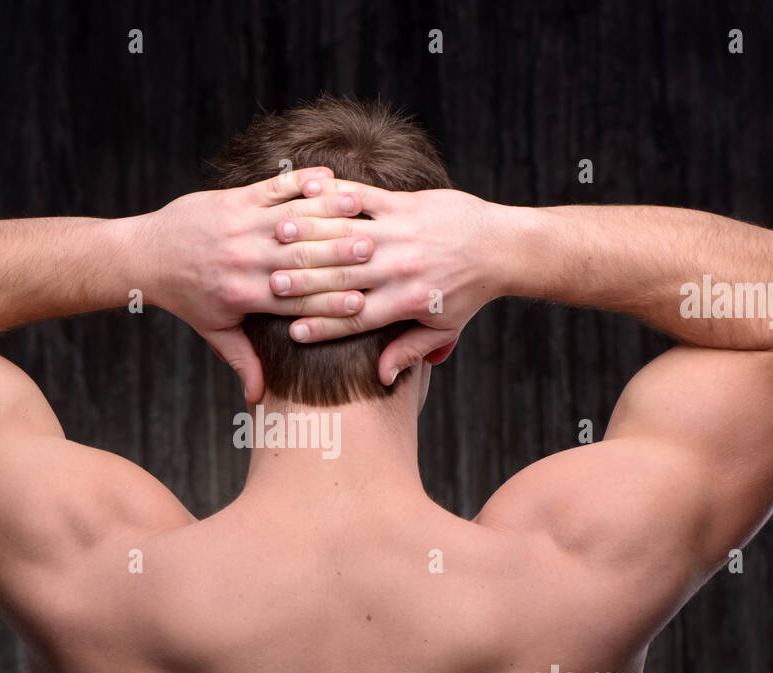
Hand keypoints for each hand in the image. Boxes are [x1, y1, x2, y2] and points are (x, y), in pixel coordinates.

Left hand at [139, 166, 376, 401]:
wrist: (148, 254)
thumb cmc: (185, 296)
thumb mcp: (214, 330)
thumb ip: (242, 360)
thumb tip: (260, 398)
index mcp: (243, 294)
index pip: (294, 301)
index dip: (328, 302)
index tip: (362, 302)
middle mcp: (243, 259)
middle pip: (299, 258)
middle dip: (337, 255)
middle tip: (374, 252)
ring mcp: (239, 226)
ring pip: (291, 219)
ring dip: (328, 214)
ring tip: (361, 212)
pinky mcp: (235, 199)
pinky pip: (274, 188)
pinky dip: (302, 182)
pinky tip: (330, 178)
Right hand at [267, 182, 513, 384]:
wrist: (501, 246)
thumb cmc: (468, 292)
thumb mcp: (442, 326)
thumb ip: (410, 350)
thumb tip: (382, 377)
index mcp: (404, 302)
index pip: (355, 319)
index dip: (323, 326)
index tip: (292, 333)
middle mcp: (399, 269)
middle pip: (342, 278)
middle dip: (305, 283)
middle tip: (272, 285)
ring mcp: (401, 234)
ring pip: (346, 237)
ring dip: (310, 235)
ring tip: (278, 237)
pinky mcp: (405, 204)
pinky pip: (363, 199)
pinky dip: (335, 196)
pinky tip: (308, 195)